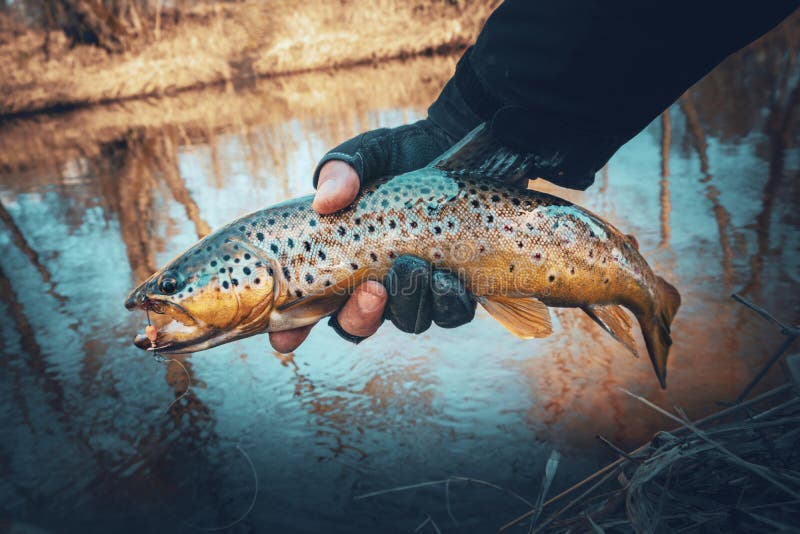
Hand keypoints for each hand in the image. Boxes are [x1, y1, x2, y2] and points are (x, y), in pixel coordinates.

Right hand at [269, 152, 474, 352]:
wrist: (457, 146)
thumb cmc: (401, 154)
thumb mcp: (366, 155)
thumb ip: (342, 171)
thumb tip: (327, 202)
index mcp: (339, 258)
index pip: (308, 305)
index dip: (294, 330)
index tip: (286, 339)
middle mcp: (374, 281)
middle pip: (357, 324)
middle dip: (361, 317)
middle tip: (371, 290)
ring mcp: (415, 288)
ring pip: (406, 321)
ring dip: (407, 304)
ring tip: (414, 268)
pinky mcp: (454, 286)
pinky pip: (451, 313)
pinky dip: (448, 303)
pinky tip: (448, 280)